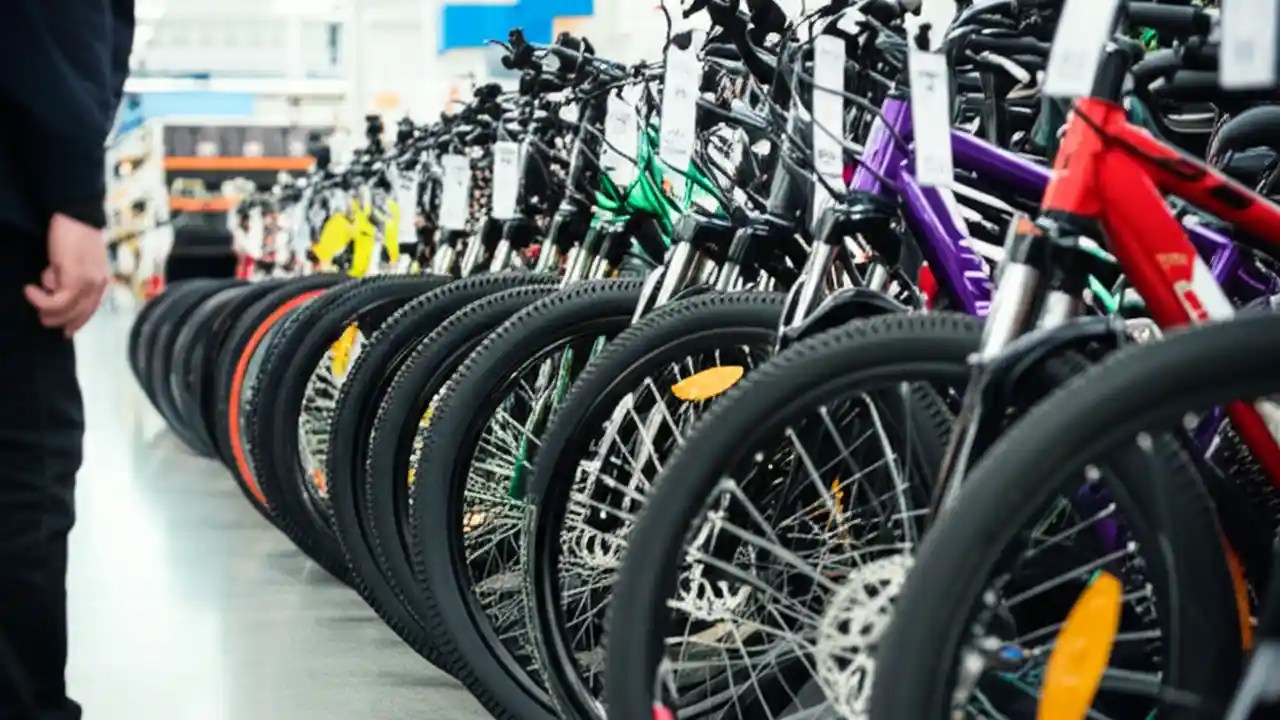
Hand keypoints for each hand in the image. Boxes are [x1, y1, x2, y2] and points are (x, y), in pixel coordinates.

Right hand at [24, 213, 109, 337]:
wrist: (76, 215)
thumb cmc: (73, 235)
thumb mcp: (75, 260)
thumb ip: (71, 276)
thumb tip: (55, 289)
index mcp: (101, 281)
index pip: (90, 310)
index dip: (77, 322)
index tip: (66, 332)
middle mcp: (98, 285)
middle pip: (78, 316)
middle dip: (57, 320)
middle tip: (40, 315)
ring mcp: (88, 283)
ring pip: (66, 311)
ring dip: (45, 308)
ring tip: (32, 294)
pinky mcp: (74, 277)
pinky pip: (56, 300)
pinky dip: (41, 299)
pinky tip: (31, 289)